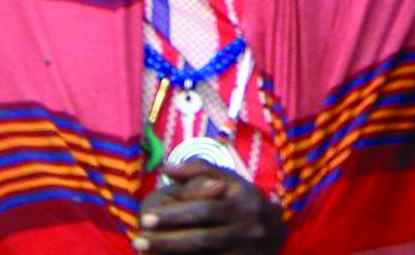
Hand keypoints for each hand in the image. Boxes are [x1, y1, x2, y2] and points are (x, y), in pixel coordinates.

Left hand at [135, 161, 285, 253]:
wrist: (276, 231)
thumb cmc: (244, 199)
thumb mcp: (229, 179)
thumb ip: (199, 170)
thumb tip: (166, 169)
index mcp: (243, 202)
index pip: (204, 210)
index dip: (174, 215)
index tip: (146, 218)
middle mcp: (248, 228)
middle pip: (202, 239)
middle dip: (167, 240)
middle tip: (138, 240)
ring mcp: (246, 251)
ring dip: (172, 254)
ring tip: (145, 251)